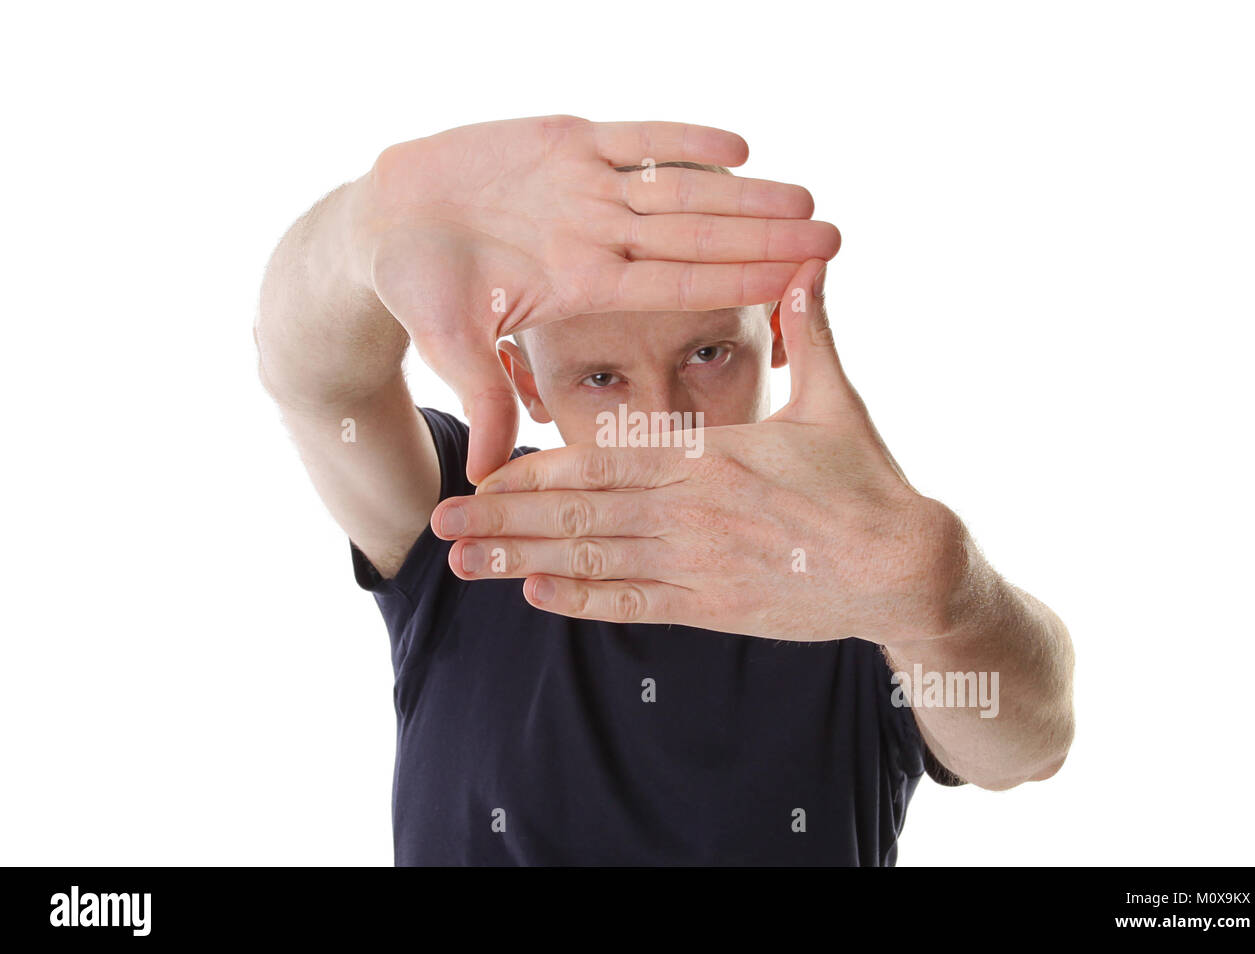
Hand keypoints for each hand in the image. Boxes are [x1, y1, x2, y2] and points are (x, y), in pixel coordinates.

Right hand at [347, 115, 840, 481]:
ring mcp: (589, 188)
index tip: (797, 287)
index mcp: (587, 285)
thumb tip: (487, 479)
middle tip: (833, 237)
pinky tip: (738, 146)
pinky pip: (637, 140)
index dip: (737, 282)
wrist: (388, 226)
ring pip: (681, 190)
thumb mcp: (455, 346)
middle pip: (698, 237)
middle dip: (763, 238)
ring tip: (804, 198)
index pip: (678, 286)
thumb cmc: (419, 290)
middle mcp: (600, 237)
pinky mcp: (567, 141)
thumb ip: (486, 398)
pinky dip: (682, 142)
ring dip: (741, 194)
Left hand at [430, 259, 966, 642]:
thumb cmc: (868, 482)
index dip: (536, 467)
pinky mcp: (714, 609)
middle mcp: (691, 513)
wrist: (905, 568)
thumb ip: (812, 332)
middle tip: (444, 520)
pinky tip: (536, 595)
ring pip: (595, 562)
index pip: (605, 460)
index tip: (485, 467)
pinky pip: (635, 604)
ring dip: (524, 562)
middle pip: (580, 513)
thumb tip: (808, 263)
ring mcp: (698, 566)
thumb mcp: (838, 401)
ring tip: (465, 563)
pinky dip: (583, 599)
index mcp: (711, 457)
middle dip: (506, 518)